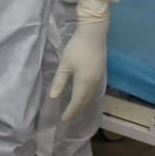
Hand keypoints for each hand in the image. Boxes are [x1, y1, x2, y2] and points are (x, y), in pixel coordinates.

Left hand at [48, 0, 108, 121]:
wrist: (94, 34)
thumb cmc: (77, 49)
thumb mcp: (65, 65)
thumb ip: (59, 82)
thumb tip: (53, 97)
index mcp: (84, 84)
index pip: (76, 103)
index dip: (70, 112)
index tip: (63, 120)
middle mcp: (94, 85)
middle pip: (85, 102)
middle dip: (77, 111)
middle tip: (69, 118)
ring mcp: (99, 79)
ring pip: (91, 97)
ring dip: (83, 105)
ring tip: (76, 110)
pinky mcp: (101, 73)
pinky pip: (94, 91)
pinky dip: (88, 98)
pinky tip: (84, 96)